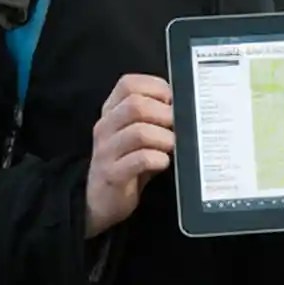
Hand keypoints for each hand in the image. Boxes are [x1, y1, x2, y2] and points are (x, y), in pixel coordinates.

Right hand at [84, 74, 174, 238]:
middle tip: (176, 126)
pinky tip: (163, 162)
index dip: (155, 87)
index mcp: (111, 111)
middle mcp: (105, 127)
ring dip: (164, 137)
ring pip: (138, 132)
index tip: (171, 100)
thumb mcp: (135, 133)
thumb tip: (183, 104)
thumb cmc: (127, 161)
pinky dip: (157, 159)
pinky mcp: (112, 175)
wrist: (100, 200)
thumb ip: (151, 116)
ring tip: (171, 145)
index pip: (128, 84)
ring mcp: (106, 151)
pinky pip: (138, 160)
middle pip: (135, 105)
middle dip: (163, 113)